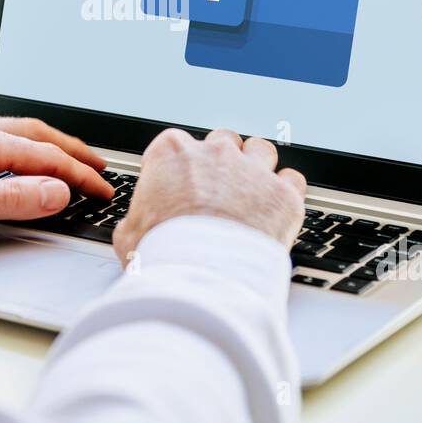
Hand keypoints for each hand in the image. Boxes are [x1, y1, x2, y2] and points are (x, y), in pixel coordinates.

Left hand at [0, 115, 113, 244]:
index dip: (79, 174)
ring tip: (64, 156)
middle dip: (72, 149)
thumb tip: (56, 191)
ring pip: (11, 130)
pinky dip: (17, 141)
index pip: (45, 155)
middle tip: (99, 165)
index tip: (103, 189)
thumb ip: (8, 200)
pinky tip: (9, 152)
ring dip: (46, 142)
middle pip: (34, 133)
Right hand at [114, 128, 305, 264]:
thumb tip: (133, 229)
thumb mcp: (129, 237)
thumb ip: (136, 220)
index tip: (182, 184)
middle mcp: (213, 153)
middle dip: (221, 162)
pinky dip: (286, 190)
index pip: (176, 144)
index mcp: (170, 154)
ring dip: (257, 166)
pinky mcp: (282, 194)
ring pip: (260, 150)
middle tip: (219, 190)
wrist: (203, 281)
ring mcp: (251, 170)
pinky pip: (292, 178)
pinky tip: (277, 206)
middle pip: (221, 141)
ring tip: (253, 192)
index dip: (180, 166)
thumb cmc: (163, 257)